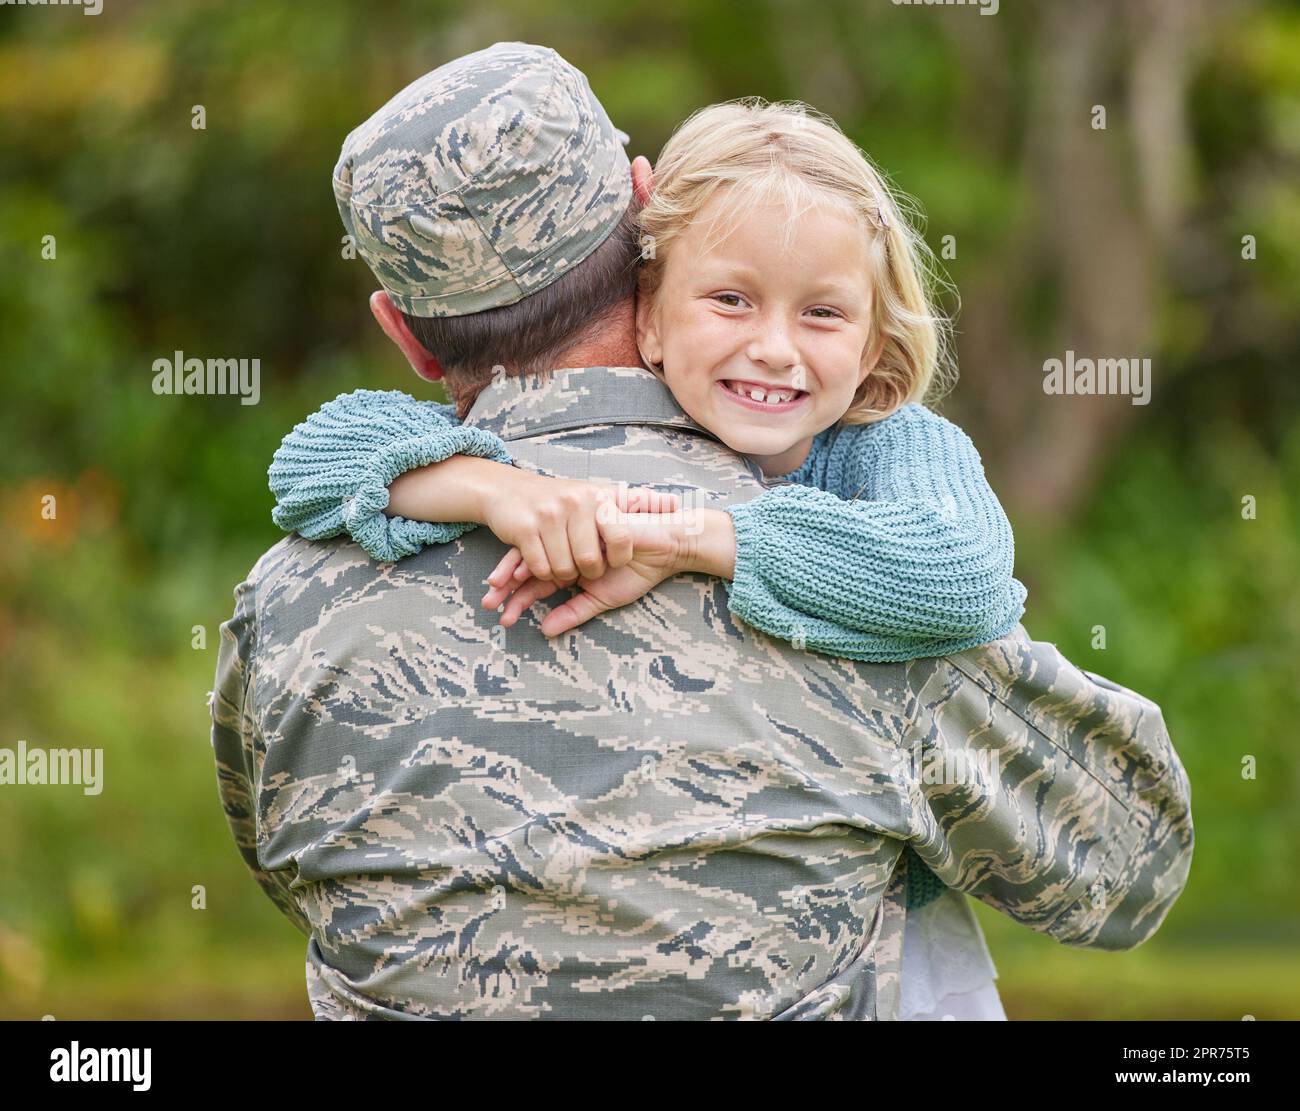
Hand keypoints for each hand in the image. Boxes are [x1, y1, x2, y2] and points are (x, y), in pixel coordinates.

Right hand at [480, 471, 677, 585]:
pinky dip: (541, 573)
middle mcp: (577, 502)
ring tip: (562, 563)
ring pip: (563, 569)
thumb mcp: (602, 495)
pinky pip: (541, 568)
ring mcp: (549, 514)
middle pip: (591, 562)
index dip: (619, 558)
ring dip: (561, 575)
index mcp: (600, 496)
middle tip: (581, 566)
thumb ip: (640, 501)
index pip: (623, 539)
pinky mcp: (525, 529)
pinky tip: (542, 561)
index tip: (612, 558)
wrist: (508, 491)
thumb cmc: (562, 499)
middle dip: (586, 572)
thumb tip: (678, 502)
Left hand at [480, 508, 736, 636]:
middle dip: (509, 585)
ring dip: (521, 570)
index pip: (535, 578)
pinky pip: (561, 540)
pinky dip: (547, 555)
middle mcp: (566, 546)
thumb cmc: (639, 571)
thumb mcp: (602, 598)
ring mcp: (575, 532)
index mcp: (568, 562)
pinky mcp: (587, 522)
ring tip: (505, 587)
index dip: (516, 595)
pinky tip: (538, 569)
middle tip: (490, 603)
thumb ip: (573, 612)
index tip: (497, 611)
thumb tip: (544, 631)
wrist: (667, 547)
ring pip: (539, 551)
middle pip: (530, 564)